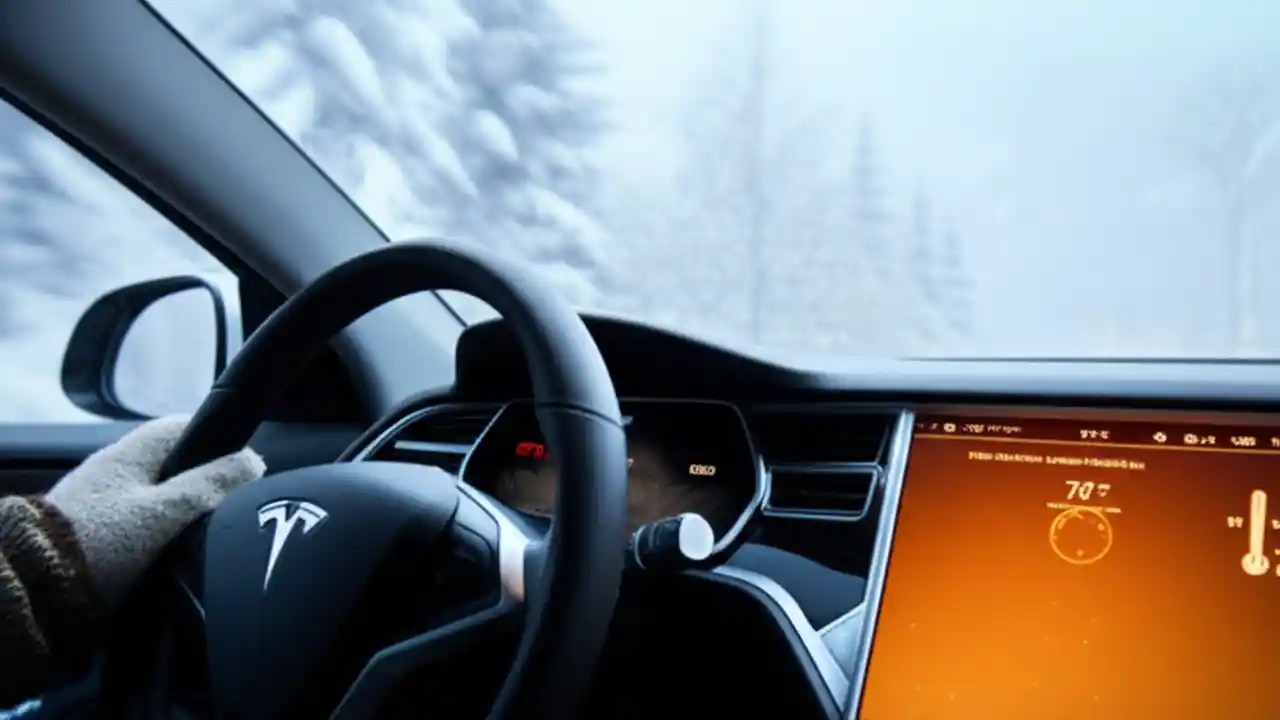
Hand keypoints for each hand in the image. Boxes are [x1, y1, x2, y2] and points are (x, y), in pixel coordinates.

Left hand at [45, 416, 264, 604]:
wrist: (34, 587)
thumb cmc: (101, 541)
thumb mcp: (165, 512)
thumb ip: (211, 484)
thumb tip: (253, 460)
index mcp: (132, 451)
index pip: (186, 426)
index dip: (221, 440)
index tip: (247, 469)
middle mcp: (116, 468)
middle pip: (176, 464)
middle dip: (207, 482)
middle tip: (233, 509)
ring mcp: (103, 500)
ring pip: (161, 494)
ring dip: (185, 511)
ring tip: (209, 535)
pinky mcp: (97, 531)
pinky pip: (143, 521)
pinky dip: (163, 532)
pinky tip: (175, 553)